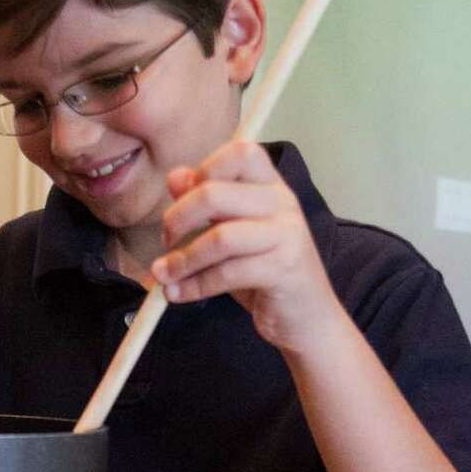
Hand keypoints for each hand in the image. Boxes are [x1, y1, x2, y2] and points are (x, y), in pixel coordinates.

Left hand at [153, 140, 348, 352]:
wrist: (307, 319)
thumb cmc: (266, 275)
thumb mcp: (233, 233)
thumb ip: (208, 204)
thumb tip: (176, 177)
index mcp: (272, 186)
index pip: (240, 152)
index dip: (205, 169)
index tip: (184, 199)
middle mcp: (283, 203)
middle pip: (215, 194)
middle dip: (177, 219)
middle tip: (165, 241)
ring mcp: (287, 235)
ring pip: (219, 237)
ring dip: (182, 259)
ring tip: (163, 275)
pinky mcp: (284, 269)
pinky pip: (228, 273)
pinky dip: (195, 285)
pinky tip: (178, 293)